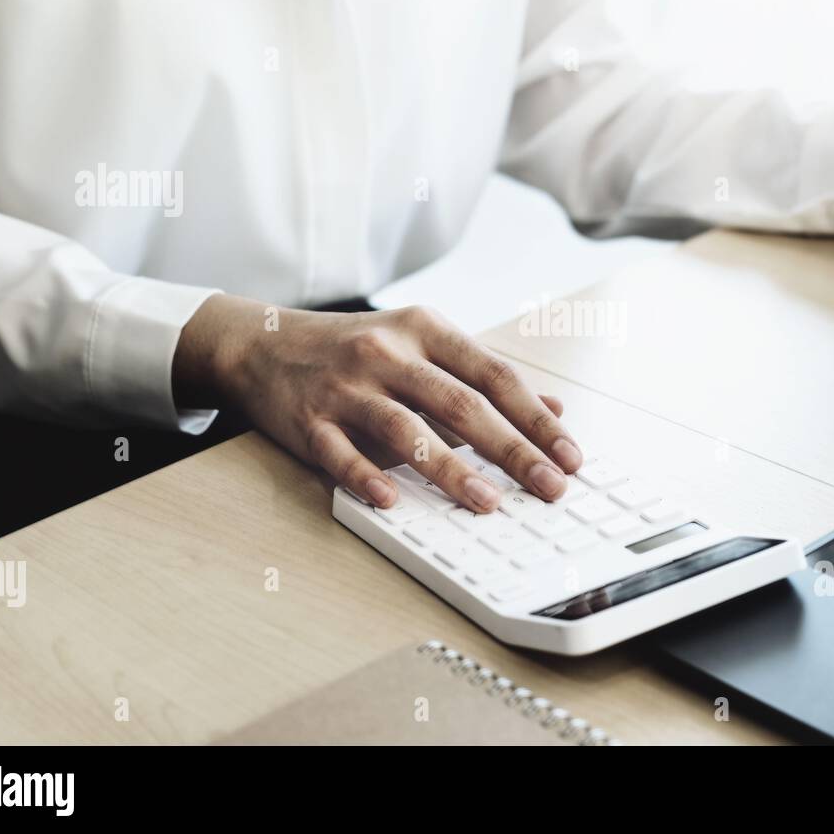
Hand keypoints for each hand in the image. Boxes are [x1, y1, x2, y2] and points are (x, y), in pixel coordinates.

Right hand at [173, 296, 582, 511]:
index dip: (536, 418)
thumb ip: (483, 379)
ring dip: (452, 470)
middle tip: (550, 487)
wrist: (263, 342)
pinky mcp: (309, 420)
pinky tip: (391, 501)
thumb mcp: (422, 348)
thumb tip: (554, 410)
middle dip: (513, 450)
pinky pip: (341, 453)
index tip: (569, 455)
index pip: (495, 376)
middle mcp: (389, 354)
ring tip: (489, 502)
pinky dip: (366, 477)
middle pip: (462, 405)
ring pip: (407, 430)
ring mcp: (347, 387)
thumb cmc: (356, 351)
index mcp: (425, 331)